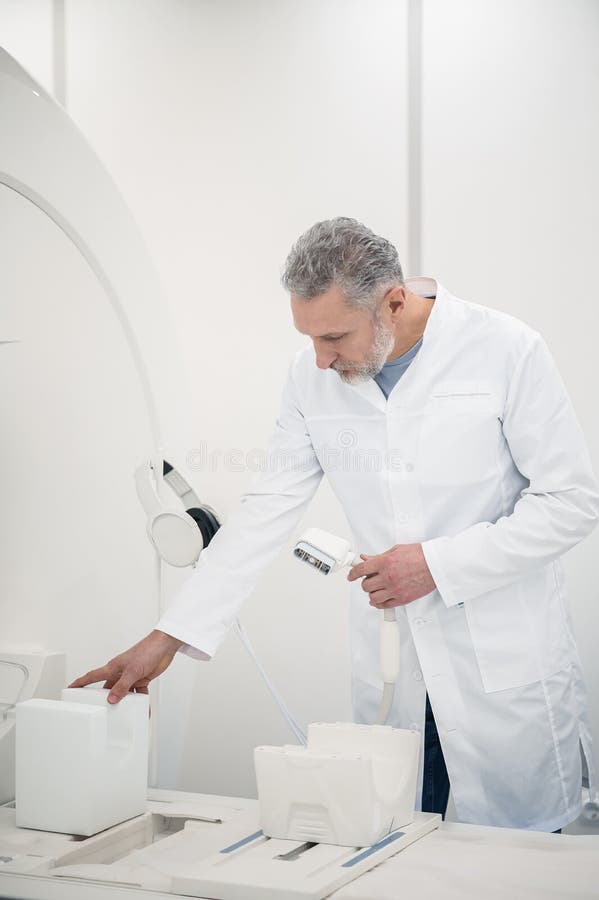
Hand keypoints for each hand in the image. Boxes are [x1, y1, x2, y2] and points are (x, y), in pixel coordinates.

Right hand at [68, 630, 183, 703]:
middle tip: (100, 710)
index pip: (92, 676)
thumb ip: (122, 686)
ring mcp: (130, 676)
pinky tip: (142, 709)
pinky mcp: (141, 679)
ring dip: (124, 702)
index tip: (70, 688)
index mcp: (113, 667)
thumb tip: (111, 699)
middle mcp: (120, 672)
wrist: (164, 646)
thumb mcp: (132, 671)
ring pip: (123, 693)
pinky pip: (138, 694)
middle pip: (108, 688)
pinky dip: (140, 701)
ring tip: (123, 714)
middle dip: (104, 699)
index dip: (80, 683)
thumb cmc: (147, 650)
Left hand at [347, 543, 435, 608]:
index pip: (361, 570)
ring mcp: (395, 589)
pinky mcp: (402, 599)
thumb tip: (366, 558)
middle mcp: (388, 577)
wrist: (436, 565)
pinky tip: (381, 598)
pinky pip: (384, 605)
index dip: (353, 573)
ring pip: (373, 597)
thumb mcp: (396, 550)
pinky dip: (380, 603)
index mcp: (385, 562)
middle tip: (369, 579)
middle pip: (365, 585)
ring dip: (372, 593)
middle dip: (365, 582)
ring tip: (376, 589)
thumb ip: (379, 556)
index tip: (351, 575)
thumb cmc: (420, 556)